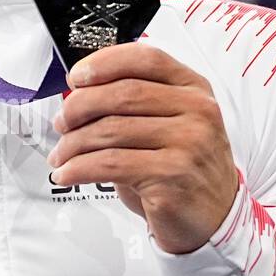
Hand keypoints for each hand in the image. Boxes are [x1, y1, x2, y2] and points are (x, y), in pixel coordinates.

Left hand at [47, 42, 239, 254]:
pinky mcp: (172, 175)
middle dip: (79, 107)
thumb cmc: (181, 169)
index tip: (76, 78)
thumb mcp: (167, 126)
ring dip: (73, 143)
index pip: (146, 58)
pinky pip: (110, 164)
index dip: (104, 63)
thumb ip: (132, 105)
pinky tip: (66, 173)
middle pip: (123, 94)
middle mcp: (197, 111)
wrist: (214, 217)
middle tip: (62, 123)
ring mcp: (188, 142)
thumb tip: (77, 94)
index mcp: (194, 89)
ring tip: (61, 154)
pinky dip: (78, 168)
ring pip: (111, 130)